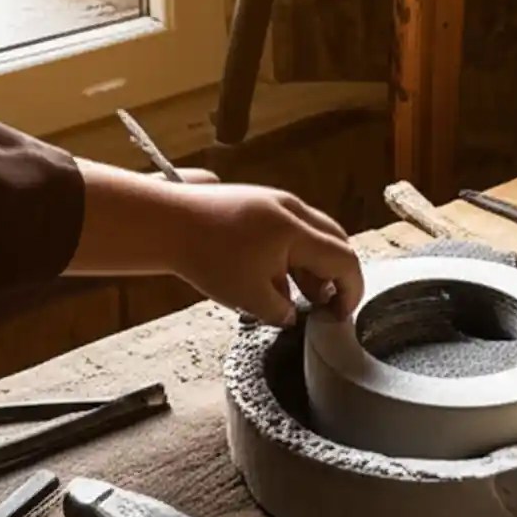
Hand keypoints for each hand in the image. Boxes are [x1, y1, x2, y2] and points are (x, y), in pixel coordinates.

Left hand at [170, 183, 363, 325]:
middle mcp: (292, 209)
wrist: (166, 223)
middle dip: (338, 275)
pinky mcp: (258, 201)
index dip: (351, 290)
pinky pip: (292, 228)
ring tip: (298, 294)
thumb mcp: (248, 297)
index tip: (341, 314)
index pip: (344, 259)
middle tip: (326, 304)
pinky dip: (296, 253)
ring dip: (315, 265)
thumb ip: (280, 311)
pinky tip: (275, 276)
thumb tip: (292, 315)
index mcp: (296, 230)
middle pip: (336, 240)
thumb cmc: (206, 257)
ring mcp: (275, 201)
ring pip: (314, 234)